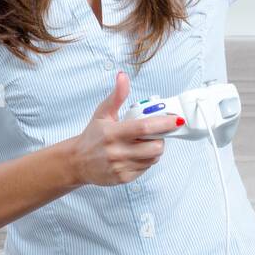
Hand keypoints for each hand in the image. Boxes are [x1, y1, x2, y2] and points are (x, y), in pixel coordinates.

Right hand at [67, 71, 179, 186]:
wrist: (77, 162)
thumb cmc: (93, 136)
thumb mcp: (103, 113)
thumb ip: (117, 95)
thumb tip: (122, 76)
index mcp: (112, 133)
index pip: (144, 128)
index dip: (164, 124)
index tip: (177, 120)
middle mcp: (116, 151)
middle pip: (155, 147)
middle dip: (161, 139)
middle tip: (156, 133)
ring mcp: (120, 167)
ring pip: (153, 158)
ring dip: (154, 150)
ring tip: (144, 143)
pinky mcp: (123, 178)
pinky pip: (146, 168)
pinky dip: (146, 160)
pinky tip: (136, 154)